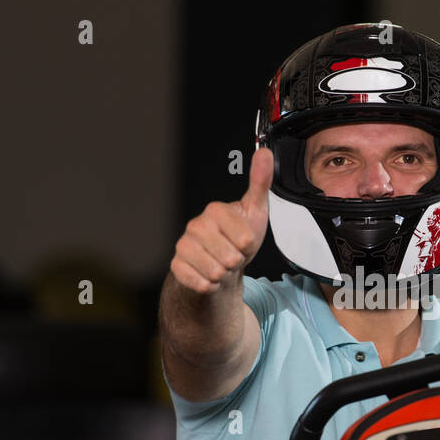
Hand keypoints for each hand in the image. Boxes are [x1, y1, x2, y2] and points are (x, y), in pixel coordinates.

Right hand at [169, 147, 272, 293]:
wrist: (220, 264)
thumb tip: (263, 153)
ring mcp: (184, 245)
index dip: (249, 247)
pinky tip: (210, 276)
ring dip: (224, 275)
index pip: (245, 240)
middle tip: (232, 254)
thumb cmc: (238, 238)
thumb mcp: (255, 210)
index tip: (243, 241)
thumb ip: (260, 182)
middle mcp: (196, 225)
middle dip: (236, 263)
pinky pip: (200, 283)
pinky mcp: (176, 265)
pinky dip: (211, 286)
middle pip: (230, 259)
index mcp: (215, 211)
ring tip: (222, 264)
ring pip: (215, 273)